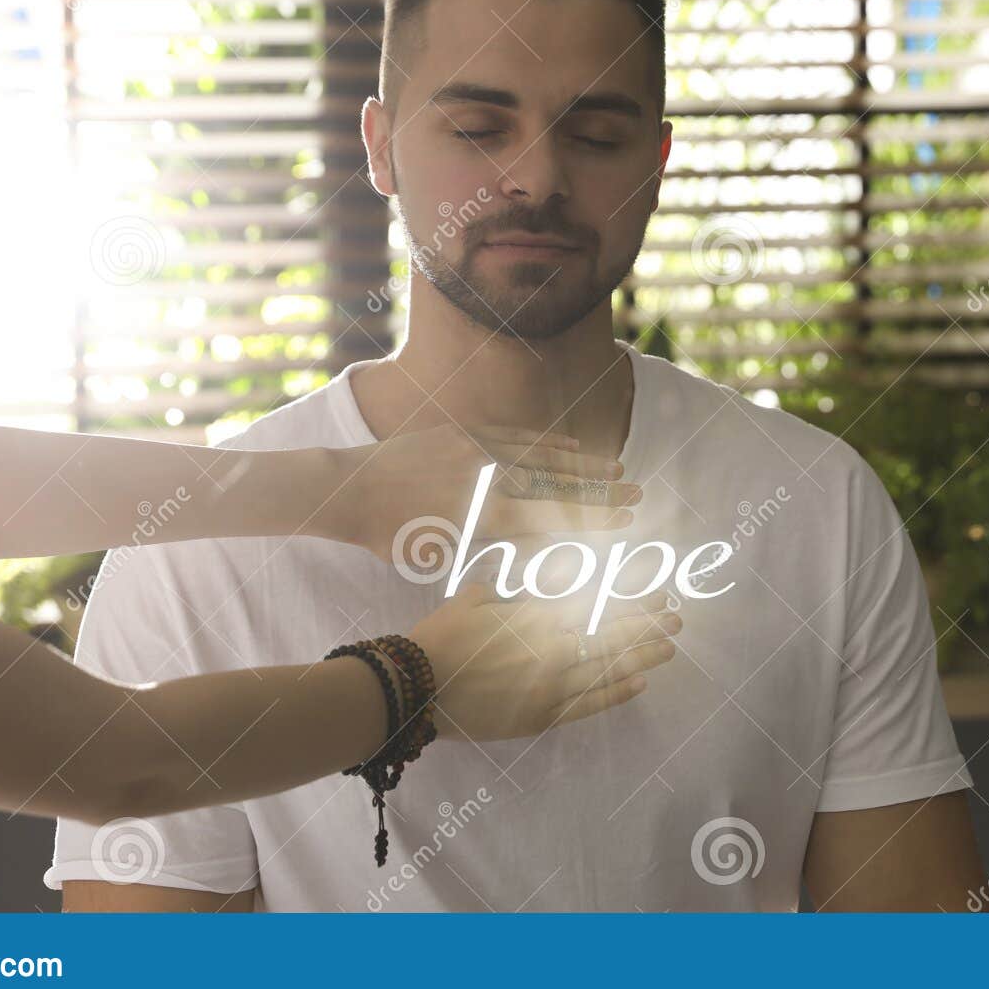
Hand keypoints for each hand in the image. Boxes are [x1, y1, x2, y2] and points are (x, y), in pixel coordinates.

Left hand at [318, 423, 642, 563]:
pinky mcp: (464, 432)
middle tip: (638, 494)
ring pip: (543, 456)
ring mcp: (478, 451)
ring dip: (584, 464)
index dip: (593, 521)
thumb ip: (490, 550)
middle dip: (602, 491)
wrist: (349, 489)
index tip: (625, 521)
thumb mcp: (442, 556)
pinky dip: (546, 442)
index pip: (553, 519)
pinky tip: (573, 445)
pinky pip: (515, 436)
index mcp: (484, 516)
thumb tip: (535, 550)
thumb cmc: (391, 535)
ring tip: (618, 468)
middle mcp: (488, 479)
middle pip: (559, 486)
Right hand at [405, 582, 679, 740]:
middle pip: (609, 632)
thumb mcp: (473, 599)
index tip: (654, 589)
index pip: (593, 602)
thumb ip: (505, 589)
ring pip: (606, 667)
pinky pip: (588, 705)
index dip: (627, 597)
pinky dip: (615, 693)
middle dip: (645, 622)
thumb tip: (523, 578)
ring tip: (671, 646)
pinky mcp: (541, 717)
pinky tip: (640, 683)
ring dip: (641, 655)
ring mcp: (549, 685)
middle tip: (677, 614)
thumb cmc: (438, 639)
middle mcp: (550, 648)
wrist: (415, 689)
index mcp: (534, 615)